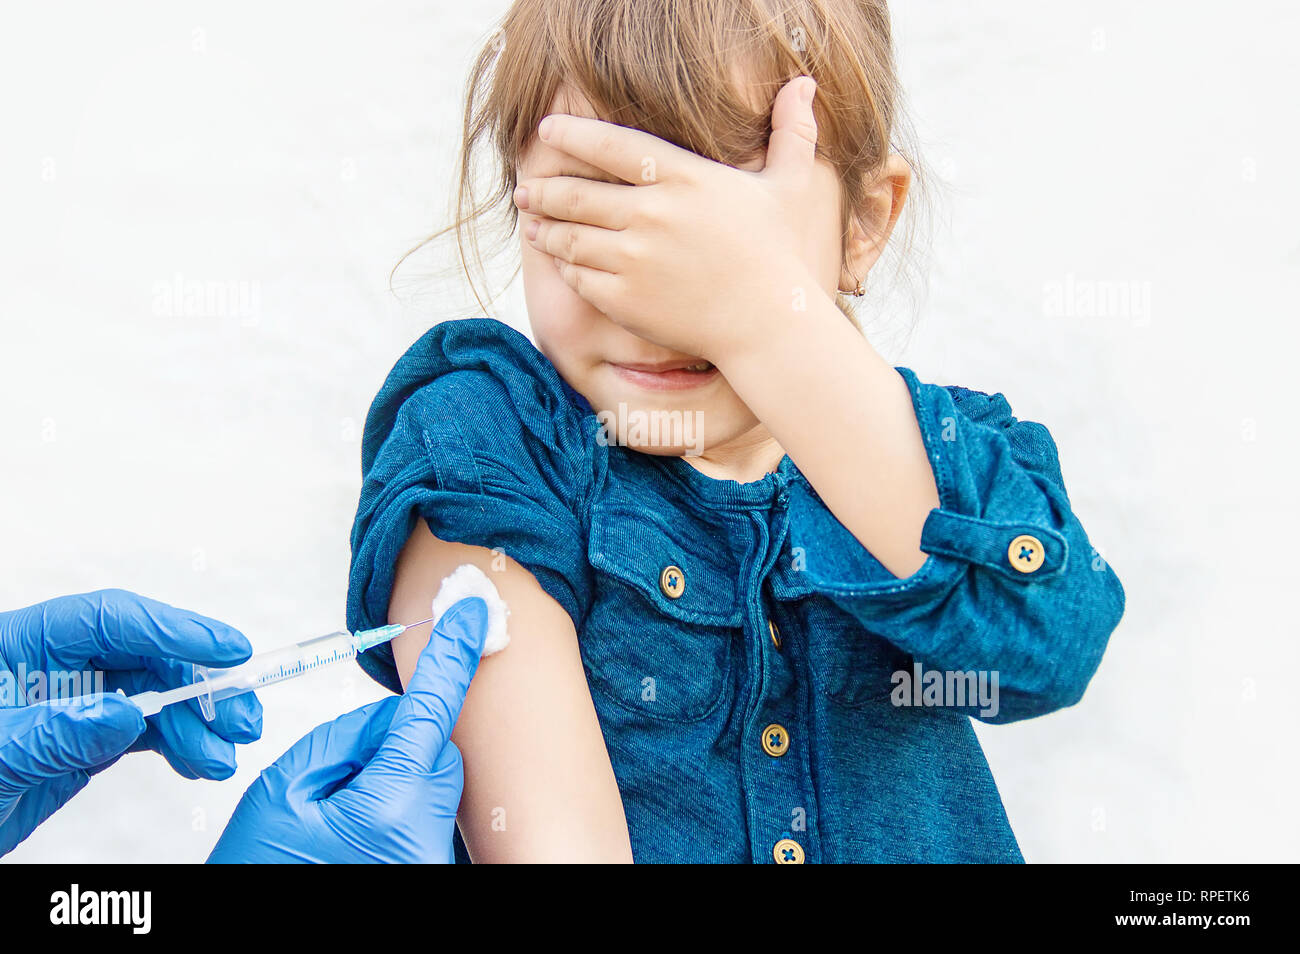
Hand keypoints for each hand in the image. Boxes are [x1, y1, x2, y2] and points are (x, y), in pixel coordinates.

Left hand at [0, 589, 261, 854]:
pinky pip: (143, 731)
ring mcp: (70, 706)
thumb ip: (53, 734)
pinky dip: (179, 744)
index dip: (172, 629)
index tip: (225, 649)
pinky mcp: (81, 743)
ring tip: (223, 754)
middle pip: (142, 657)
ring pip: (152, 696)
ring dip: (197, 722)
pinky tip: (200, 758)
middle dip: (198, 686)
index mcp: (17, 646)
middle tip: (238, 716)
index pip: (108, 619)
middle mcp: (50, 669)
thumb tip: (123, 713)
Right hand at [207, 595, 489, 862]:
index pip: (433, 711)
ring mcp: (433, 861)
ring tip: (338, 830)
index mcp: (393, 806)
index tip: (476, 615)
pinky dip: (394, 818)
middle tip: (334, 786)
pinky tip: (356, 846)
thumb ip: (341, 741)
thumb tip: (388, 721)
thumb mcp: (282, 795)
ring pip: (428, 787)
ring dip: (391, 788)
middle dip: (394, 748)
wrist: (257, 953)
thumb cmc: (261, 875)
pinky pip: (423, 822)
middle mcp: (428, 838)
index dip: (454, 655)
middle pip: (432, 753)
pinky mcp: (431, 872)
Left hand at [513, 75, 822, 365]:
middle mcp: (651, 214)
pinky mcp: (624, 299)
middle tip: (526, 188)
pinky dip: (565, 269)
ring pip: (569, 237)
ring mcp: (633, 259)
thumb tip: (806, 84)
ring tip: (534, 223)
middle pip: (575, 192)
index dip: (570, 134)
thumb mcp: (791, 186)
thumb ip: (792, 133)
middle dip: (542, 188)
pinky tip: (562, 263)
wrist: (769, 326)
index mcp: (683, 178)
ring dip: (544, 228)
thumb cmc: (780, 256)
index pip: (609, 144)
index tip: (547, 131)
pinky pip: (578, 278)